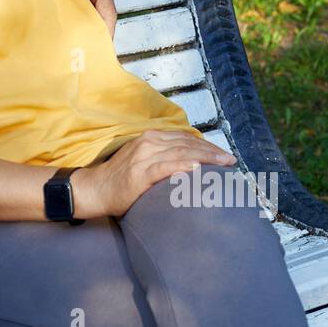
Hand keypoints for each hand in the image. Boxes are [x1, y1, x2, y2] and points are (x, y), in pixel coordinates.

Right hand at [72, 129, 235, 218]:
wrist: (96, 189)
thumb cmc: (122, 179)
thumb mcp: (144, 160)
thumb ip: (164, 157)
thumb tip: (193, 164)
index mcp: (151, 137)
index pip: (186, 138)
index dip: (208, 145)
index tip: (225, 155)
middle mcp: (149, 142)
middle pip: (188, 143)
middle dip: (213, 151)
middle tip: (232, 161)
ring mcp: (144, 156)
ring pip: (181, 152)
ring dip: (206, 157)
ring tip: (223, 163)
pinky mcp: (139, 172)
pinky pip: (165, 166)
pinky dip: (183, 165)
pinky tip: (197, 168)